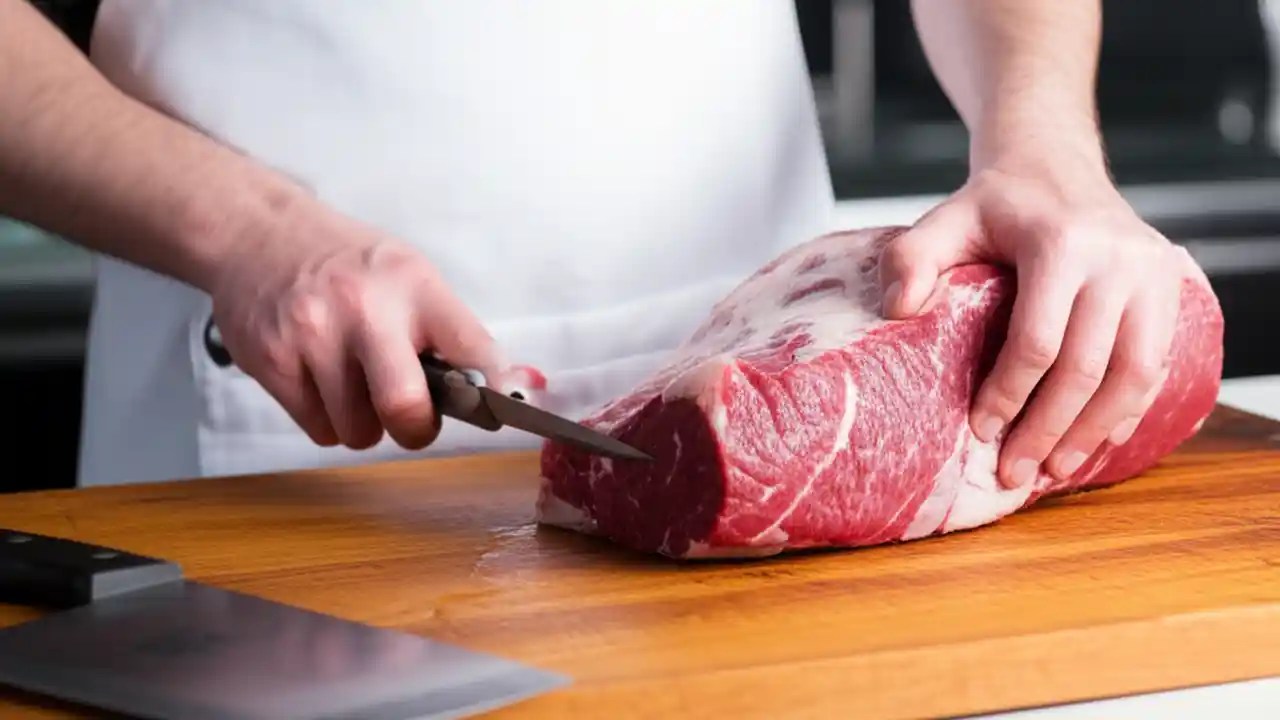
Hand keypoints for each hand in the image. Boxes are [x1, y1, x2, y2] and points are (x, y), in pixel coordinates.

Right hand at [206, 197, 509, 450]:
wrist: (255, 233)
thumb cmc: (346, 263)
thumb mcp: (407, 274)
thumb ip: (450, 330)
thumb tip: (515, 384)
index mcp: (413, 285)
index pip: (472, 347)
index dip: (495, 389)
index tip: (504, 411)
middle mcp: (364, 309)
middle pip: (406, 406)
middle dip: (416, 429)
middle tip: (412, 418)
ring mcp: (313, 336)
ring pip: (359, 430)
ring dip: (364, 424)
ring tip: (354, 383)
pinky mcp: (273, 361)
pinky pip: (319, 429)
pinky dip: (328, 420)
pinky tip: (321, 381)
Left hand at [879, 156, 1195, 488]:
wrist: (1055, 166)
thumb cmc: (996, 204)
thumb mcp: (945, 219)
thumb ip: (911, 258)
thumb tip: (898, 310)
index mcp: (1063, 242)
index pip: (1038, 340)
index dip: (1009, 394)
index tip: (979, 430)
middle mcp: (1118, 259)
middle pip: (1087, 368)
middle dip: (1048, 429)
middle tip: (1013, 471)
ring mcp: (1153, 274)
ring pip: (1134, 375)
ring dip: (1093, 431)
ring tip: (1054, 470)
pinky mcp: (1170, 289)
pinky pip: (1157, 364)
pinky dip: (1128, 410)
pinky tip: (1095, 440)